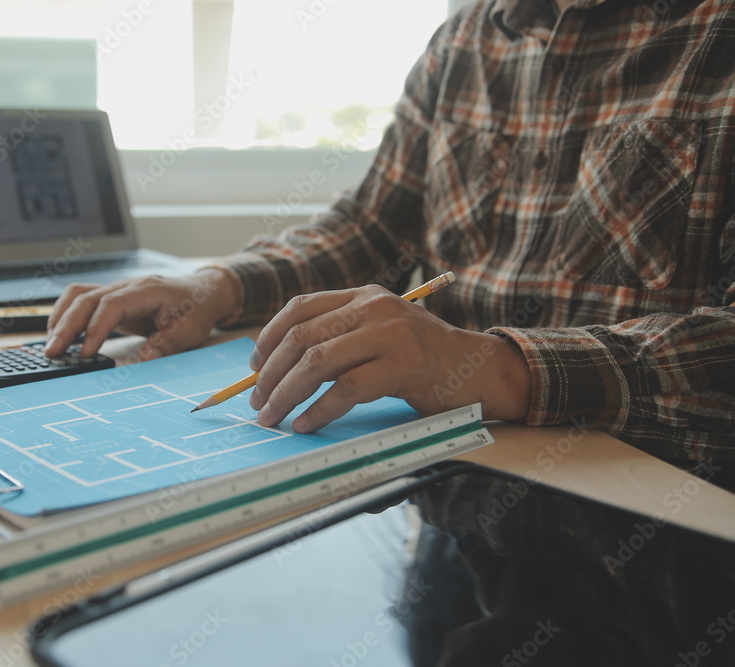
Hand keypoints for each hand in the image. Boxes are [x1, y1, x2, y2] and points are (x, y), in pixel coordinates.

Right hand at [44, 269, 236, 360]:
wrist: (202, 291)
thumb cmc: (196, 309)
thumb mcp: (191, 330)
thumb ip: (168, 343)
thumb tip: (145, 357)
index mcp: (148, 291)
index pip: (112, 305)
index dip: (96, 327)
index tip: (86, 352)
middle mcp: (128, 286)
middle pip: (87, 298)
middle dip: (67, 325)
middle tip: (53, 352)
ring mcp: (117, 289)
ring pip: (79, 295)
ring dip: (61, 318)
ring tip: (51, 344)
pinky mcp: (112, 297)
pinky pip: (81, 298)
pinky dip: (66, 314)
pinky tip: (59, 333)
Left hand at [248, 285, 530, 431]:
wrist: (480, 370)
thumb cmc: (425, 360)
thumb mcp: (381, 333)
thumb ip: (342, 337)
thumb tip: (280, 367)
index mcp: (363, 296)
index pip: (300, 307)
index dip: (269, 337)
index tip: (254, 365)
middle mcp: (374, 308)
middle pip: (302, 336)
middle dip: (271, 373)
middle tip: (257, 400)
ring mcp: (390, 334)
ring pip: (318, 362)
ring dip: (286, 393)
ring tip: (273, 416)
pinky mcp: (404, 366)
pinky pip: (347, 390)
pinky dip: (320, 410)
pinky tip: (306, 424)